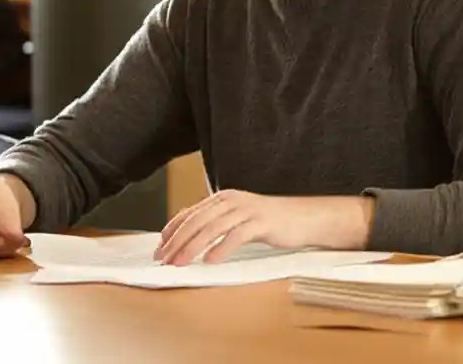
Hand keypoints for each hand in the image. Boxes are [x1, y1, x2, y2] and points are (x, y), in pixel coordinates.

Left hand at [153, 189, 374, 265]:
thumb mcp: (238, 219)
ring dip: (193, 247)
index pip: (188, 214)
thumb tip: (188, 241)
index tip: (159, 250)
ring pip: (212, 227)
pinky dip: (221, 248)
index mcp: (222, 199)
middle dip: (177, 242)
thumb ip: (216, 224)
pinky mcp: (262, 221)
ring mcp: (247, 209)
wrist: (304, 218)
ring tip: (181, 263)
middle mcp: (232, 200)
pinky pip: (237, 235)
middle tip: (164, 260)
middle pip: (197, 220)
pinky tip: (211, 261)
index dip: (171, 232)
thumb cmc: (270, 222)